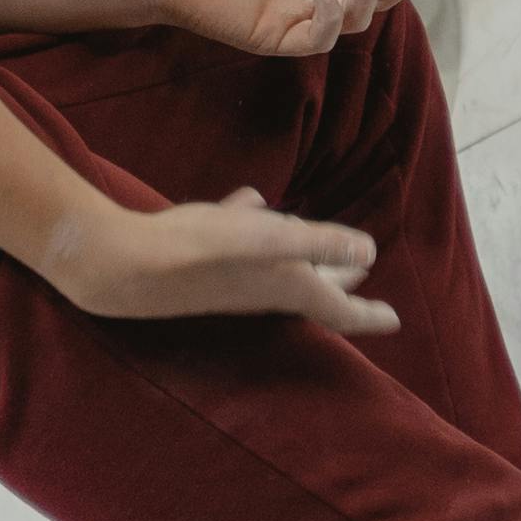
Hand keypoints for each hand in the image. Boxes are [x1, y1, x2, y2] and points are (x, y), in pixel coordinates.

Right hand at [36, 185, 399, 336]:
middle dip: (341, 283)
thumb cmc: (199, 251)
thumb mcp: (267, 239)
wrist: (125, 266)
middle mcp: (262, 291)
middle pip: (313, 291)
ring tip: (314, 242)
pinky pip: (243, 245)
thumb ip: (319, 243)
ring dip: (300, 257)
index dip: (369, 314)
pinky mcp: (204, 265)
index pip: (340, 309)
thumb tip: (369, 252)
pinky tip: (249, 201)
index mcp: (286, 288)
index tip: (395, 319)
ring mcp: (232, 283)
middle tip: (364, 277)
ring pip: (279, 269)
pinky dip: (254, 226)